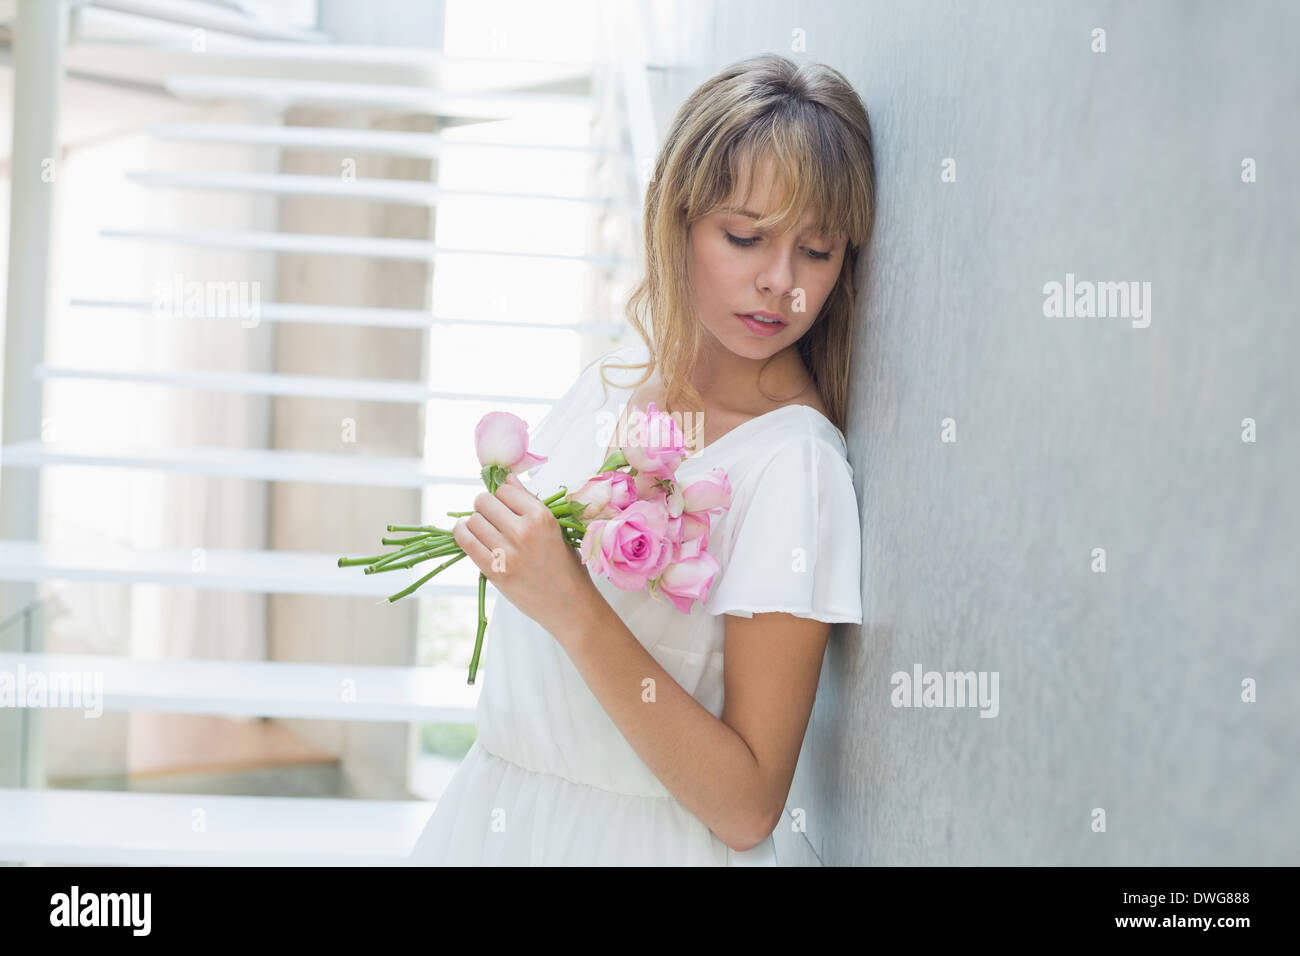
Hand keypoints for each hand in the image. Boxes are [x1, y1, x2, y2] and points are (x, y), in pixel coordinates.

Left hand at [453, 473, 598, 638]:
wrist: (569, 605)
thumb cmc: (566, 567)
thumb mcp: (555, 529)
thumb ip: (529, 503)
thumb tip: (507, 478)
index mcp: (542, 517)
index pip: (505, 489)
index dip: (502, 496)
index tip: (503, 505)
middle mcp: (524, 531)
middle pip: (485, 501)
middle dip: (484, 506)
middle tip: (490, 516)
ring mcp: (507, 552)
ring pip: (473, 520)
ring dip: (474, 521)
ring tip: (482, 529)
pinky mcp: (494, 571)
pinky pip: (466, 541)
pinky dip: (461, 533)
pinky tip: (464, 531)